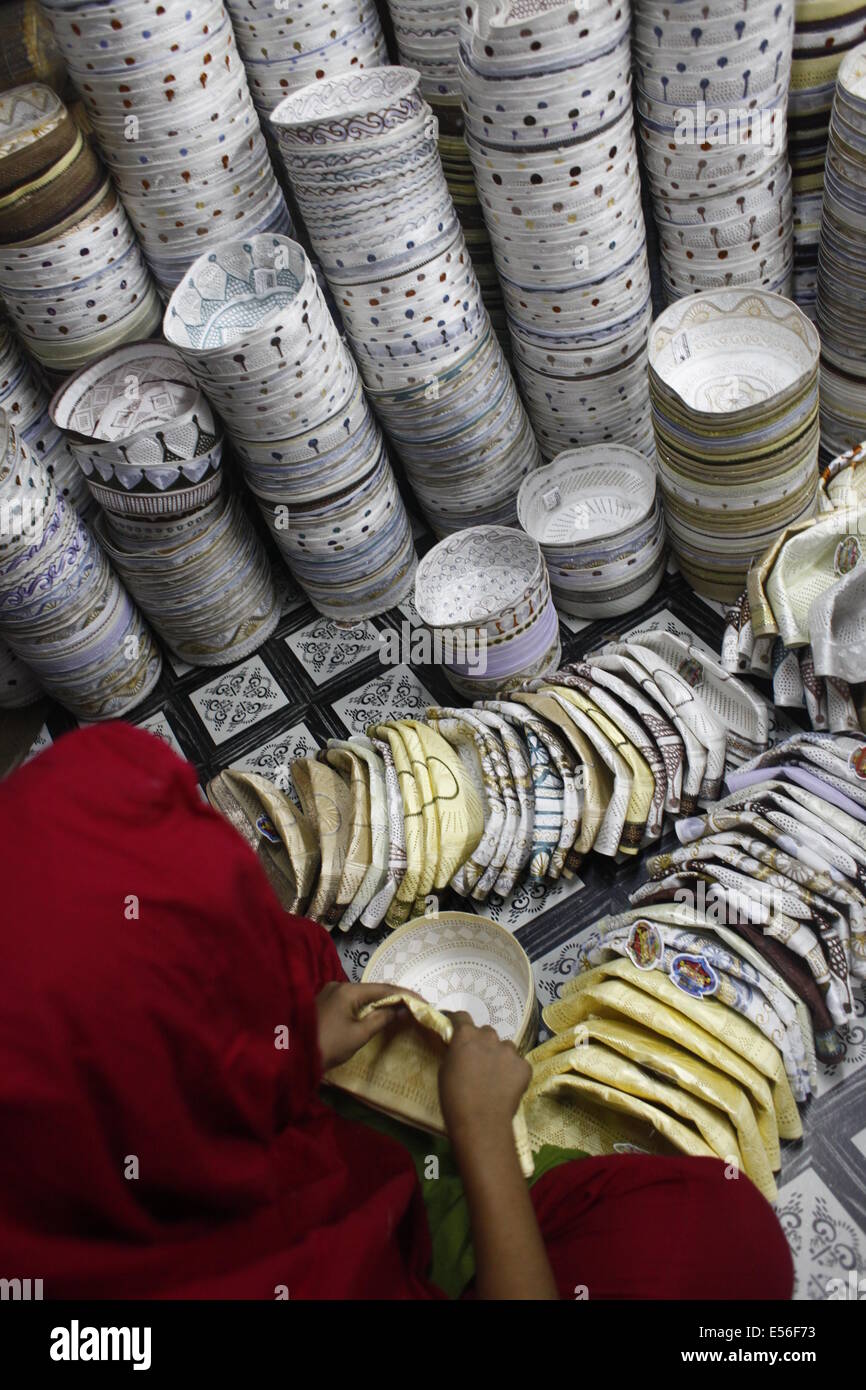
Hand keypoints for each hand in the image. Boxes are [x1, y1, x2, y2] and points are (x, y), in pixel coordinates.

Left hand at [316, 981, 415, 1070]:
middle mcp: (338, 986)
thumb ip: (381, 1019)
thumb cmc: (329, 1046)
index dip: (405, 995)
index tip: (423, 1001)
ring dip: (380, 1002)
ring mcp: (330, 993)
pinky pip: (351, 1001)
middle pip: (372, 989)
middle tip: (414, 1006)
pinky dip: (366, 1007)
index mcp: (347, 990)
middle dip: (394, 998)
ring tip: (400, 1009)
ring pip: (362, 995)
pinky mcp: (325, 1003)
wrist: (293, 1056)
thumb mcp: (359, 1035)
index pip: (383, 988)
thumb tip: (401, 1010)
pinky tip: (377, 1013)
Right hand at [438, 1012, 530, 1149]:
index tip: (454, 1026)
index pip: (461, 1017)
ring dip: (499, 1055)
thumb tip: (458, 1049)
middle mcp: (489, 1037)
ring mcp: (510, 1051)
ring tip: (495, 1076)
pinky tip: (508, 1087)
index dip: (457, 1021)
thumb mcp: (445, 1070)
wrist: (480, 1122)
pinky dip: (513, 1072)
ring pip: (505, 1047)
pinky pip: (518, 1064)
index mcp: (466, 1036)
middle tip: (477, 1060)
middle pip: (485, 1032)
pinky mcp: (524, 1066)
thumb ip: (454, 1052)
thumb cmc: (454, 1098)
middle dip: (481, 1042)